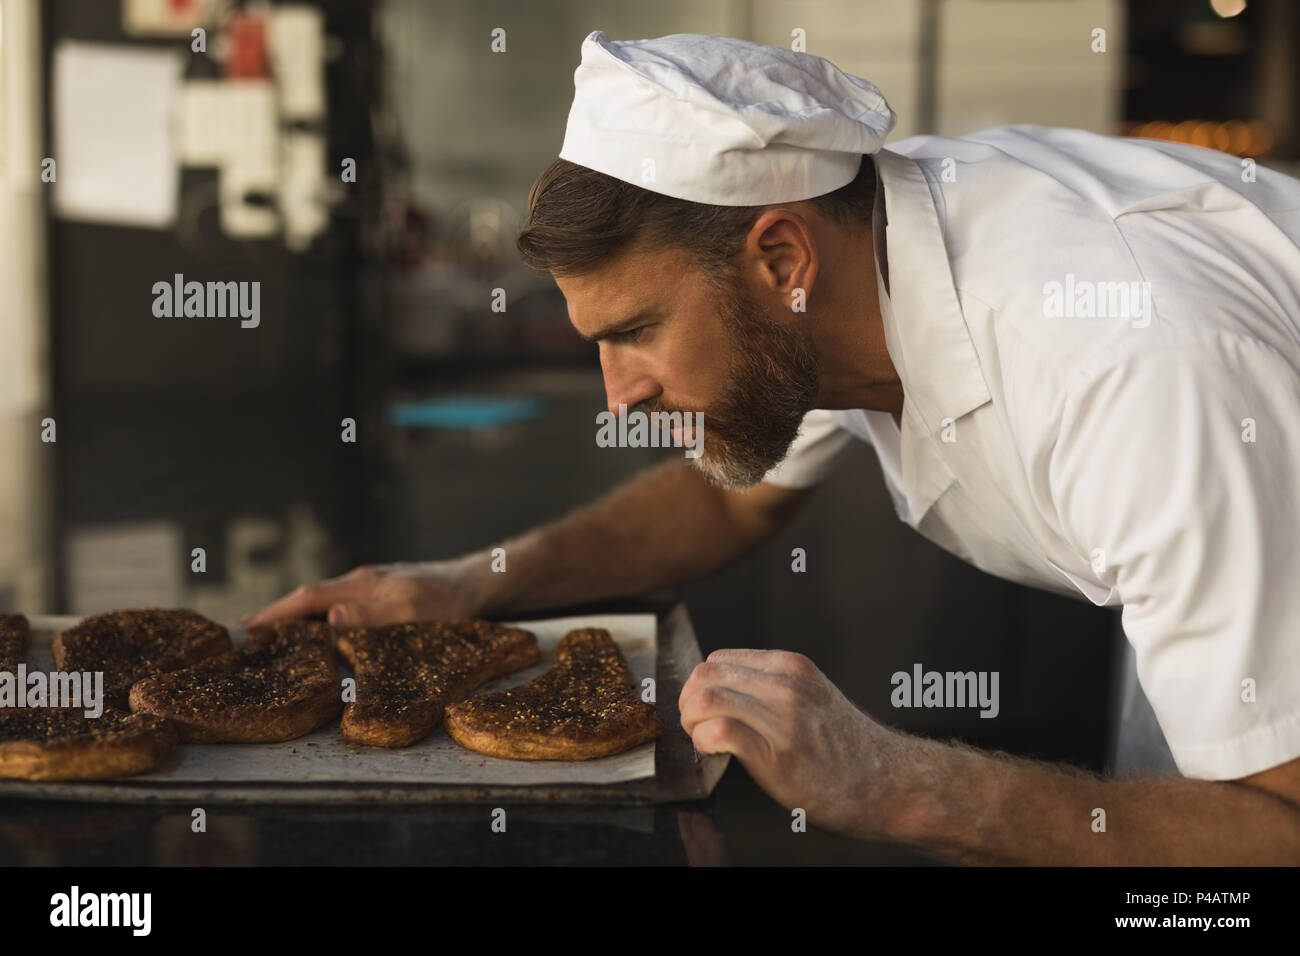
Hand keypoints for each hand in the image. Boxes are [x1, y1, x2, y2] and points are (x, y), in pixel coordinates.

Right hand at [240, 561, 481, 629]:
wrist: (481, 583)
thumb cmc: (451, 600)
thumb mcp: (414, 611)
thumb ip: (373, 614)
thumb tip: (329, 618)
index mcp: (362, 585)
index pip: (307, 599)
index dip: (273, 615)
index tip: (242, 630)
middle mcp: (361, 583)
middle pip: (307, 599)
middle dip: (274, 616)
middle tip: (241, 636)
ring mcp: (373, 588)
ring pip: (323, 602)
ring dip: (295, 618)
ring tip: (268, 637)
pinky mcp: (385, 596)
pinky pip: (341, 607)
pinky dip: (319, 619)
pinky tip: (317, 632)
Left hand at [679, 648, 905, 840]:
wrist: (889, 784)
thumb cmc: (849, 749)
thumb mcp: (813, 697)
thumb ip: (772, 688)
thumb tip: (722, 694)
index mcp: (791, 666)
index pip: (718, 659)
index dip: (700, 687)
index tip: (704, 711)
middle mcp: (786, 685)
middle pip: (704, 675)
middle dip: (688, 703)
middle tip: (697, 728)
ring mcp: (783, 718)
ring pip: (705, 699)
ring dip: (691, 723)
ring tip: (704, 741)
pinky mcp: (778, 755)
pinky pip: (719, 732)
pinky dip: (704, 743)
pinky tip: (716, 755)